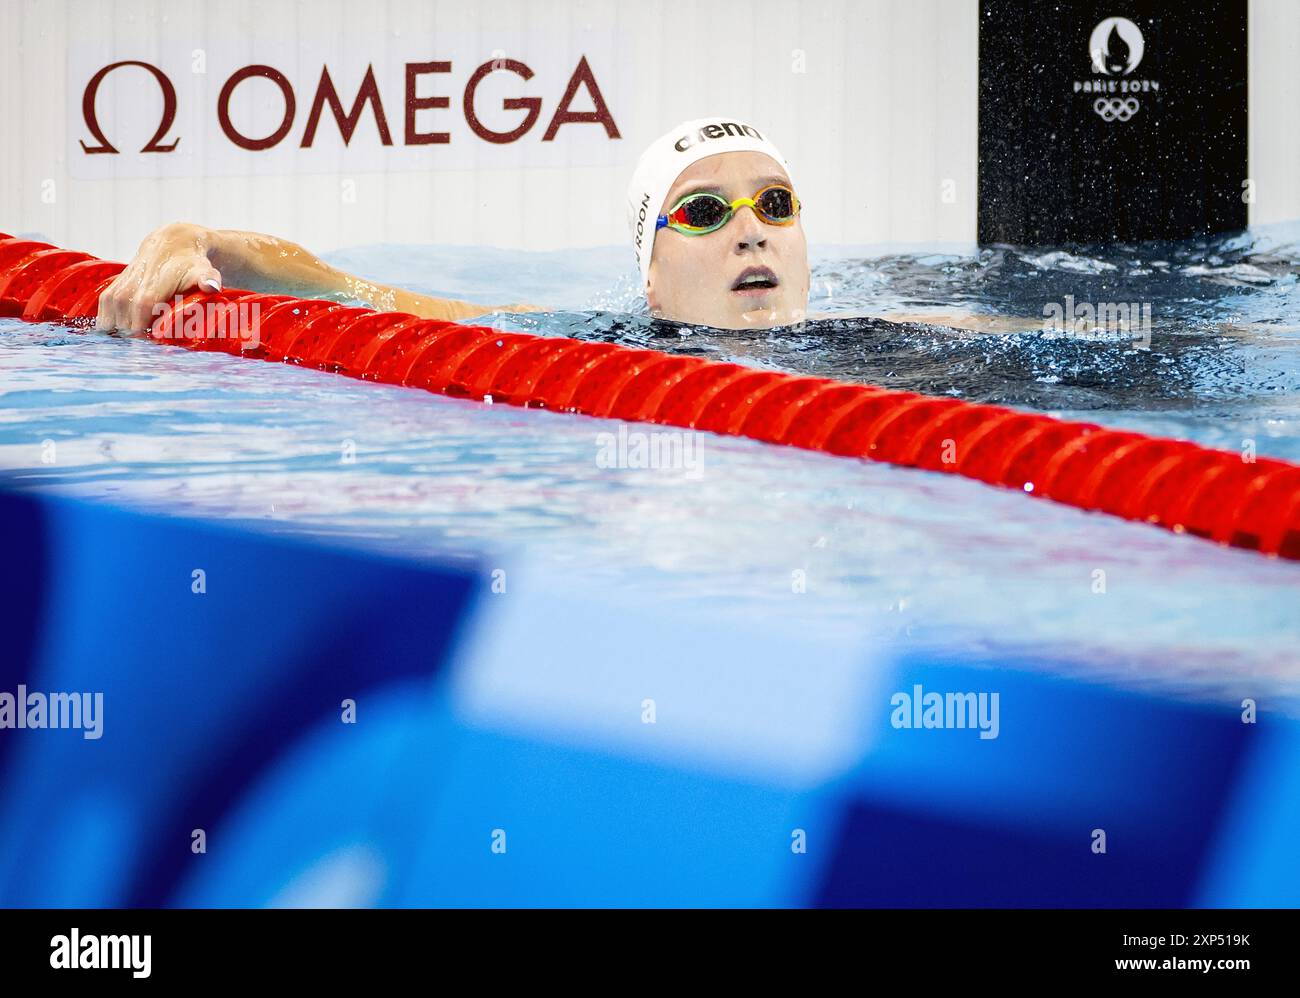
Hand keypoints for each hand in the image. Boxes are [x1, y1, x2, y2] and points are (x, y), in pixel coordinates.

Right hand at [96, 222, 224, 331]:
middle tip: (138, 346)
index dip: (142, 322)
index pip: (145, 302)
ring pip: (110, 303)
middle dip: (129, 328)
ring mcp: (126, 278)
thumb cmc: (193, 265)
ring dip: (115, 324)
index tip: (147, 339)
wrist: (174, 244)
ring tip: (126, 341)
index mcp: (160, 277)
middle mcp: (139, 276)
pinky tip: (113, 331)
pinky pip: (105, 300)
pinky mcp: (117, 281)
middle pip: (124, 306)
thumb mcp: (206, 271)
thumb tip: (211, 286)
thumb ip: (209, 279)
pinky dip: (106, 316)